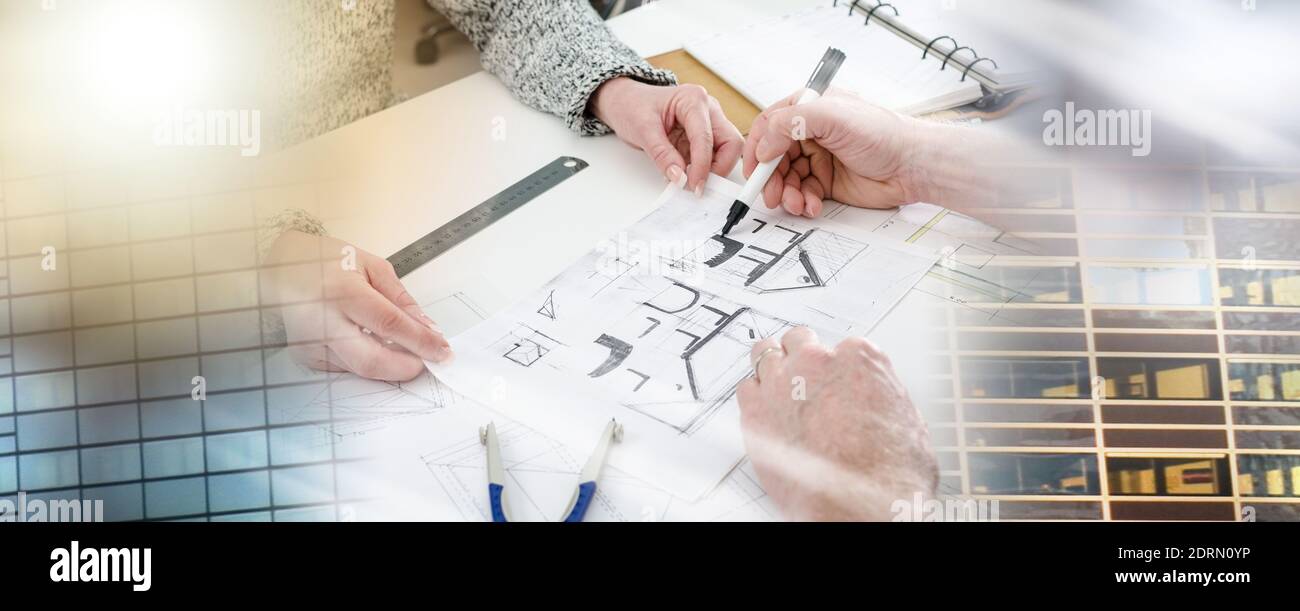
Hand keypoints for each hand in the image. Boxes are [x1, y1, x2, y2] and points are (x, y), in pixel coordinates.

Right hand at [263, 231, 451, 381]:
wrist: (281, 267)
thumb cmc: (325, 261)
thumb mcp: (371, 266)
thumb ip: (401, 298)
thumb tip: (427, 327)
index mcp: (344, 293)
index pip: (390, 325)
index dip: (421, 342)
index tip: (442, 351)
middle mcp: (325, 321)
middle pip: (372, 361)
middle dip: (406, 368)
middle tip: (426, 361)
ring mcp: (312, 343)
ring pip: (361, 369)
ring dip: (389, 364)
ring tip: (401, 347)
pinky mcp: (307, 356)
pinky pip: (346, 367)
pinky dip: (367, 360)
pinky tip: (370, 343)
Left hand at [592, 78, 743, 195]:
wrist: (626, 102)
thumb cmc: (633, 105)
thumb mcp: (643, 129)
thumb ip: (662, 154)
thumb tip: (679, 176)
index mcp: (693, 99)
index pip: (706, 137)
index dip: (702, 166)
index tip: (694, 185)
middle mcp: (707, 109)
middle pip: (730, 142)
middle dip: (720, 167)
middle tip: (700, 185)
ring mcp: (707, 122)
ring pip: (727, 150)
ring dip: (713, 169)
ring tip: (691, 181)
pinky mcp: (703, 136)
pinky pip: (712, 156)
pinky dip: (704, 169)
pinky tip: (688, 175)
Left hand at [736, 327, 937, 520]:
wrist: (859, 506)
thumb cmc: (888, 473)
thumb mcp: (907, 424)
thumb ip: (883, 401)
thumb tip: (879, 409)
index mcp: (859, 359)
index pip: (844, 346)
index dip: (840, 367)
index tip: (839, 382)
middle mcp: (817, 363)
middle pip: (800, 342)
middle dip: (803, 358)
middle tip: (806, 378)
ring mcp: (782, 384)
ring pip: (766, 355)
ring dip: (773, 368)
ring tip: (777, 383)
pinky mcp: (755, 412)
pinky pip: (746, 389)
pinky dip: (753, 397)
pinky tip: (762, 408)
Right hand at [743, 89, 924, 217]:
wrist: (913, 165)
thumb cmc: (882, 133)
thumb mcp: (831, 116)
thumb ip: (789, 123)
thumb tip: (763, 145)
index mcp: (808, 109)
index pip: (768, 126)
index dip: (757, 149)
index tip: (753, 171)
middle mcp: (810, 133)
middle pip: (773, 157)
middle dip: (770, 179)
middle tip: (771, 196)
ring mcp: (818, 158)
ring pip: (786, 179)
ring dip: (786, 194)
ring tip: (796, 203)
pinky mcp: (827, 182)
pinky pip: (803, 194)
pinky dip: (803, 202)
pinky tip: (812, 206)